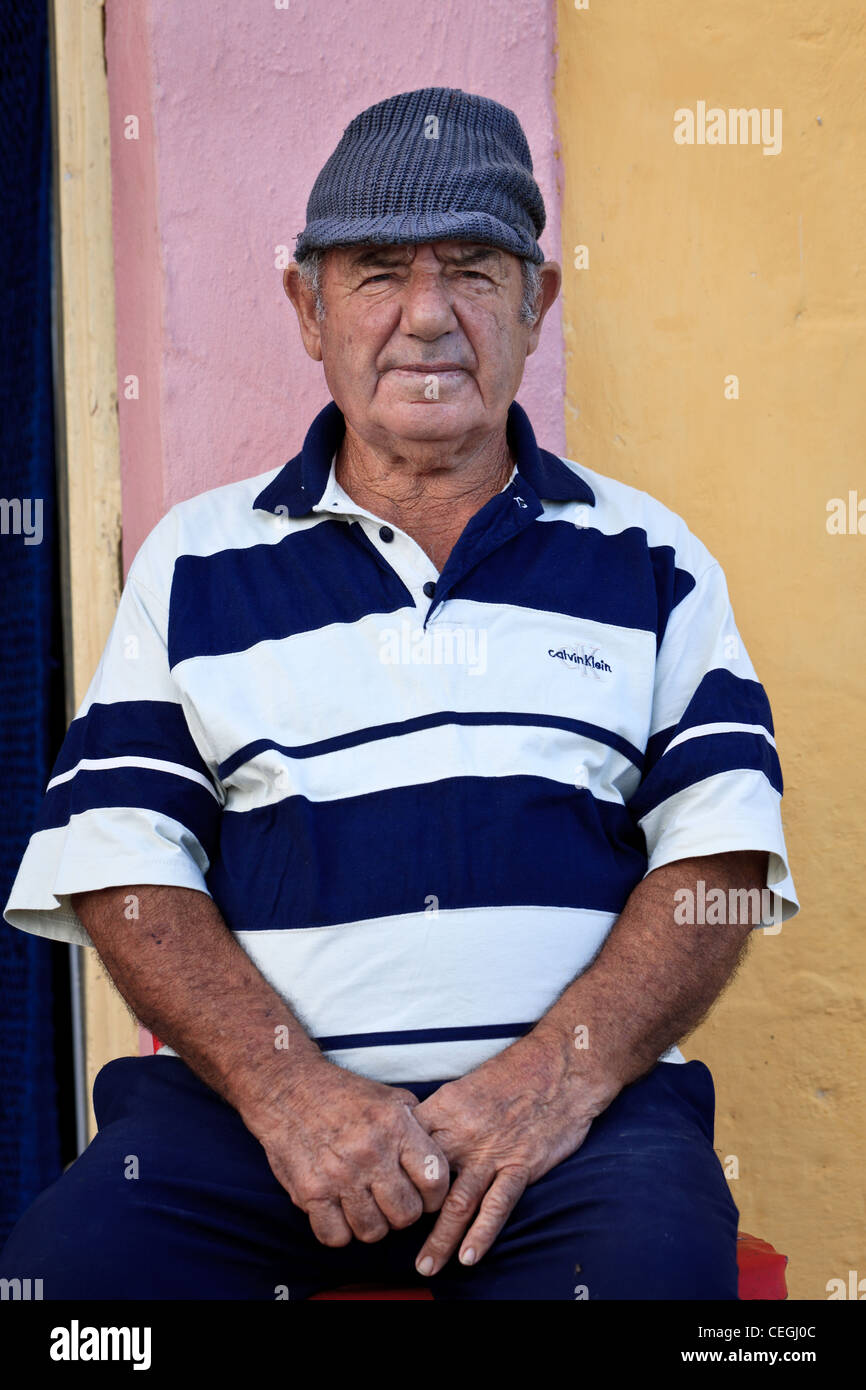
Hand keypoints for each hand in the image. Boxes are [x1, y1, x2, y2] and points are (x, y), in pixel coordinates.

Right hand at [244, 1059, 450, 1246]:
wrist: (289, 1089)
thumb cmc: (345, 1095)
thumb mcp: (392, 1099)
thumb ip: (419, 1128)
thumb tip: (441, 1161)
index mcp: (395, 1127)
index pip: (435, 1180)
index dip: (435, 1196)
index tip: (425, 1196)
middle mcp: (370, 1152)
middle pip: (406, 1215)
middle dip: (404, 1214)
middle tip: (393, 1202)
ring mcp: (339, 1174)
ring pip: (373, 1231)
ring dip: (372, 1225)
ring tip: (366, 1206)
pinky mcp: (310, 1191)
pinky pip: (335, 1237)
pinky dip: (340, 1232)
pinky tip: (340, 1213)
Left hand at [412, 1027, 611, 1276]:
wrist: (561, 1066)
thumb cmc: (516, 1072)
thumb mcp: (467, 1084)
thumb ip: (443, 1115)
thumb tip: (421, 1138)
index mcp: (444, 1108)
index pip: (405, 1146)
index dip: (390, 1172)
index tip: (381, 1195)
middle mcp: (461, 1133)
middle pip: (423, 1181)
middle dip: (406, 1214)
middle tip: (392, 1241)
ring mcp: (491, 1152)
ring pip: (456, 1203)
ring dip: (439, 1239)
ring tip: (425, 1266)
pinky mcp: (520, 1165)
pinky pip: (496, 1205)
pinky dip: (481, 1234)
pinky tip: (468, 1257)